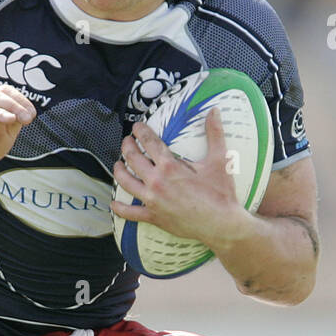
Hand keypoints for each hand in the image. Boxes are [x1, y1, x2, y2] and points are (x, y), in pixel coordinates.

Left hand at [111, 110, 247, 247]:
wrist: (221, 224)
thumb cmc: (221, 193)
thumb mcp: (220, 160)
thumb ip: (215, 133)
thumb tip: (214, 111)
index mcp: (170, 166)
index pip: (149, 142)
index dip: (140, 131)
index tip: (136, 126)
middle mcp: (156, 181)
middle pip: (132, 159)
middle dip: (127, 146)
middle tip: (127, 141)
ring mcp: (152, 200)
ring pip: (125, 182)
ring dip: (119, 171)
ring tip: (118, 164)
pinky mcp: (153, 217)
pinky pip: (130, 213)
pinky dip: (120, 209)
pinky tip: (114, 204)